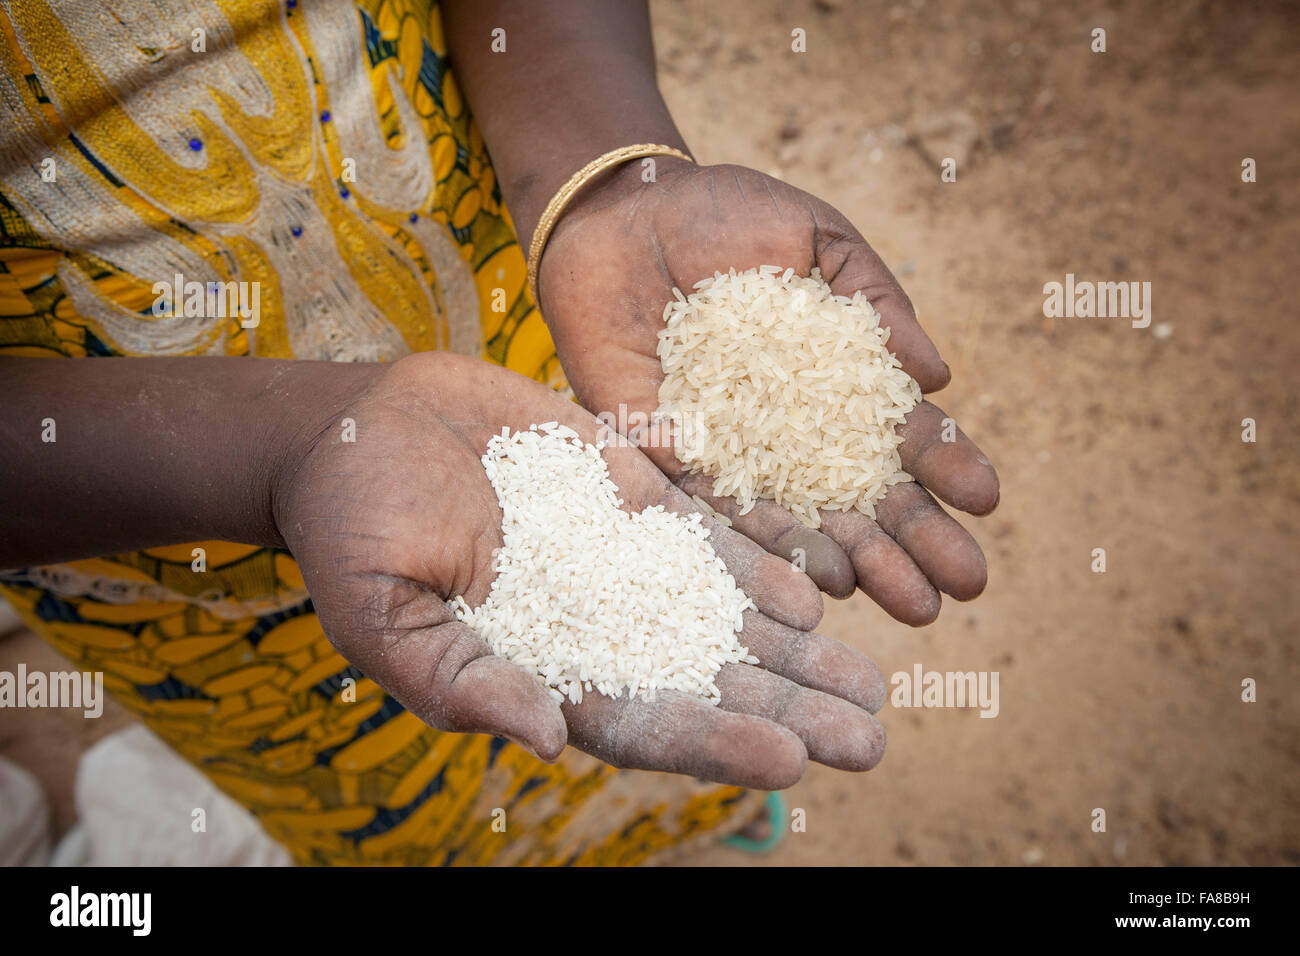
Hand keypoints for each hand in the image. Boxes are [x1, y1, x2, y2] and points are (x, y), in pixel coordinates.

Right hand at [274, 351, 887, 787]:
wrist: (361, 428)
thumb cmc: (351, 528)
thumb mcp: (381, 612)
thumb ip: (458, 679)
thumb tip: (543, 738)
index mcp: (540, 670)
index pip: (642, 722)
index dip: (716, 743)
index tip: (791, 760)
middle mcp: (596, 624)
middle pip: (707, 679)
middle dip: (787, 709)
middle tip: (868, 737)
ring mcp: (619, 559)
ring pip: (725, 614)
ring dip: (798, 650)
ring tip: (871, 680)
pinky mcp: (630, 493)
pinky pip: (708, 532)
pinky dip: (761, 560)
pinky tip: (817, 588)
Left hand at [537, 160, 999, 623]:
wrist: (623, 208)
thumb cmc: (723, 215)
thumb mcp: (816, 240)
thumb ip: (875, 302)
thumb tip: (940, 379)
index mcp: (829, 381)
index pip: (895, 437)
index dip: (943, 468)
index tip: (986, 499)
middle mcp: (785, 430)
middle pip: (859, 497)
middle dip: (915, 541)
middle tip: (965, 586)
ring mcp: (729, 450)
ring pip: (801, 520)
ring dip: (860, 562)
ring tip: (912, 605)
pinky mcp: (666, 454)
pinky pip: (719, 509)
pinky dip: (769, 544)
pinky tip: (821, 578)